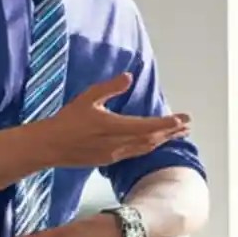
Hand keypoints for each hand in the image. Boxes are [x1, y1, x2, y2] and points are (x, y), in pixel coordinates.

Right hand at [33, 74, 190, 168]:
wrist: (49, 146)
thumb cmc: (67, 120)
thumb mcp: (87, 98)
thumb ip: (109, 88)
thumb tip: (129, 76)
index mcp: (113, 126)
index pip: (147, 126)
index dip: (166, 124)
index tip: (182, 119)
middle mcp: (118, 143)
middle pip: (151, 139)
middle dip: (171, 132)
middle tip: (188, 125)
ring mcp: (115, 154)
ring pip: (146, 147)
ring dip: (164, 139)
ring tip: (179, 133)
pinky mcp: (110, 160)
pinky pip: (137, 152)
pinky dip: (150, 145)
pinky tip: (156, 142)